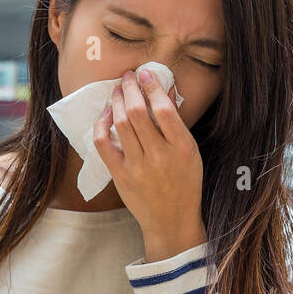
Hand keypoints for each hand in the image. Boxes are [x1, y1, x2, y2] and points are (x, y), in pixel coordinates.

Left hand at [92, 68, 206, 261]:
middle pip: (138, 112)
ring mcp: (137, 167)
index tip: (145, 73)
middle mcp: (160, 156)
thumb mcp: (190, 152)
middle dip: (130, 88)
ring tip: (118, 91)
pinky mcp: (120, 175)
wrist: (171, 220)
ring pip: (120, 124)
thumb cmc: (185, 182)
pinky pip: (103, 144)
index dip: (152, 86)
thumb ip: (176, 122)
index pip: (164, 109)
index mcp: (183, 148)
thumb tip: (164, 88)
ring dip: (117, 101)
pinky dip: (102, 124)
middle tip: (128, 77)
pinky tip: (106, 115)